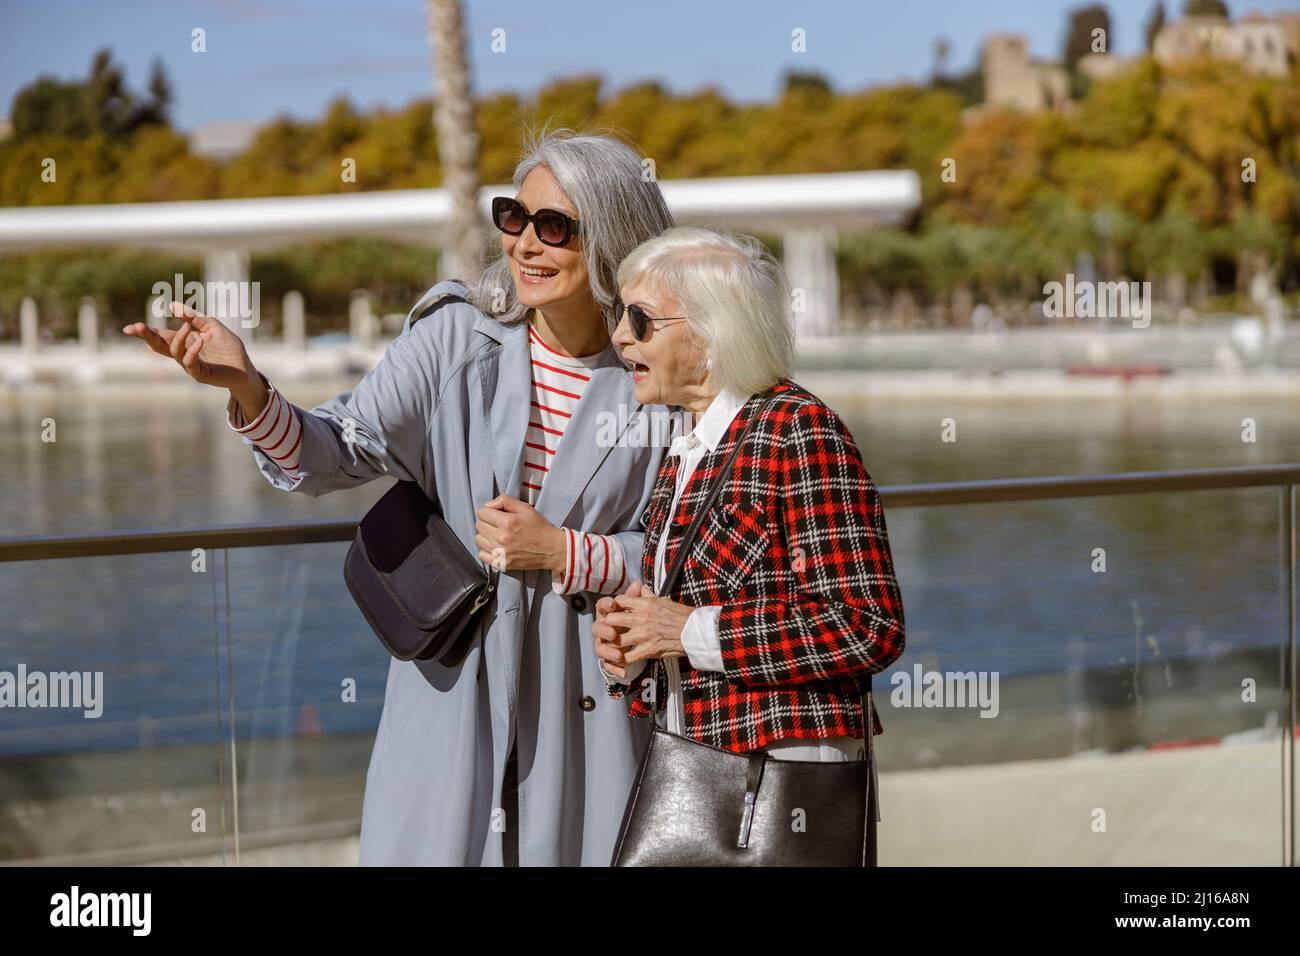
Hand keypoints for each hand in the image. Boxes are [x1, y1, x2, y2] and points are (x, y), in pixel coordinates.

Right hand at [123, 302, 264, 411]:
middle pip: (159, 346)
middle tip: (136, 328)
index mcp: (184, 342)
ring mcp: (190, 365)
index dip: (146, 332)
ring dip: (178, 338)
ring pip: (174, 352)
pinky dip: (193, 351)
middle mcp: (183, 354)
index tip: (129, 328)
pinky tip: (199, 341)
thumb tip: (172, 305)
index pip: (160, 336)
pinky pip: (191, 363)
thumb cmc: (228, 347)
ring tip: (187, 327)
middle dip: (147, 336)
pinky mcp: (201, 374)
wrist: (245, 366)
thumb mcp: (211, 326)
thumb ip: (193, 317)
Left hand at [474, 495, 565, 571]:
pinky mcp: (502, 563)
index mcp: (507, 522)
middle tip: (497, 523)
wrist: (552, 549)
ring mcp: (501, 552)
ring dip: (485, 535)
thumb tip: (488, 505)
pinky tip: (495, 546)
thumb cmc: (540, 528)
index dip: (488, 510)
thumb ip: (505, 501)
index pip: (482, 512)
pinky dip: (486, 550)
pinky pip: (482, 555)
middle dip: (486, 521)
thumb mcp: (525, 508)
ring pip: (478, 539)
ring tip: (497, 534)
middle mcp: (501, 538)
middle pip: (478, 525)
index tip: (495, 513)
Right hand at [594, 579, 644, 678]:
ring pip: (599, 648)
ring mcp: (604, 644)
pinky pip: (608, 665)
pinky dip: (614, 669)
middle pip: (597, 627)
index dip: (605, 605)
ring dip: (608, 652)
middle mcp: (604, 628)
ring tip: (619, 656)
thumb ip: (637, 598)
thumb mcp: (641, 608)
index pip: (602, 606)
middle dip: (604, 630)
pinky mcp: (609, 658)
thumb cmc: (638, 620)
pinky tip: (624, 673)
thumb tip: (638, 584)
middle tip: (613, 633)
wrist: (642, 637)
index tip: (612, 604)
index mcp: (609, 614)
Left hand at [602, 581, 693, 665]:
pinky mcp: (648, 650)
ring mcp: (643, 635)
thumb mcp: (664, 600)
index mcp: (645, 604)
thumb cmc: (683, 615)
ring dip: (613, 644)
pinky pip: (627, 657)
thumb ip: (649, 595)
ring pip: (616, 640)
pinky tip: (621, 659)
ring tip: (613, 646)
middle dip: (608, 626)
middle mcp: (641, 618)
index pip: (619, 601)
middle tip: (609, 630)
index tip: (614, 612)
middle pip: (611, 620)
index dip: (613, 607)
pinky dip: (622, 660)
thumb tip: (642, 587)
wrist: (695, 631)